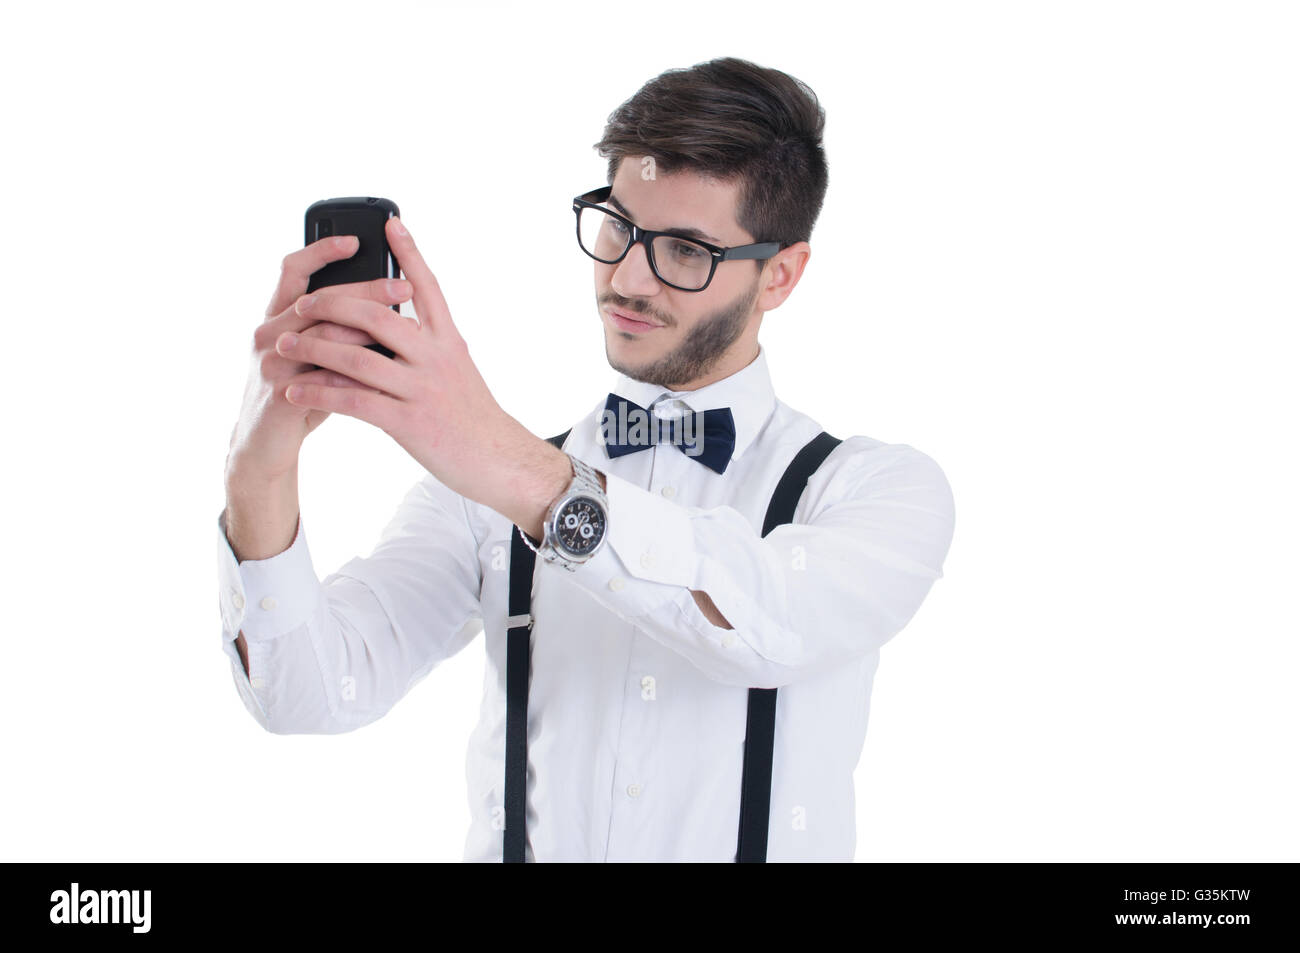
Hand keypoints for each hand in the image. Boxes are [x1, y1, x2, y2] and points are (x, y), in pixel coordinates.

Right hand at [225, 234, 414, 482]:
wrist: (265, 446)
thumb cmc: (302, 394)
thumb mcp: (319, 356)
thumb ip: (342, 330)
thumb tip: (393, 303)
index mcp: (278, 316)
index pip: (295, 270)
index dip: (321, 251)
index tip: (358, 239)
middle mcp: (268, 333)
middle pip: (318, 301)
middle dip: (364, 291)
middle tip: (403, 286)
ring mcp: (270, 364)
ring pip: (321, 337)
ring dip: (364, 329)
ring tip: (401, 326)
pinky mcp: (279, 396)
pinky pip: (321, 378)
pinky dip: (354, 374)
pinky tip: (384, 370)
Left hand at [275, 218, 549, 509]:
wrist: (497, 460)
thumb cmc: (474, 418)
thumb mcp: (459, 370)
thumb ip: (429, 345)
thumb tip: (399, 324)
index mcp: (449, 340)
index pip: (428, 286)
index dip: (410, 254)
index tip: (392, 224)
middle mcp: (436, 357)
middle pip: (378, 315)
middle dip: (333, 304)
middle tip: (303, 303)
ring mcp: (422, 388)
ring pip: (359, 357)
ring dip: (315, 349)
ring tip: (285, 346)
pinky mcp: (408, 422)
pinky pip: (354, 400)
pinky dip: (320, 394)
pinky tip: (297, 392)